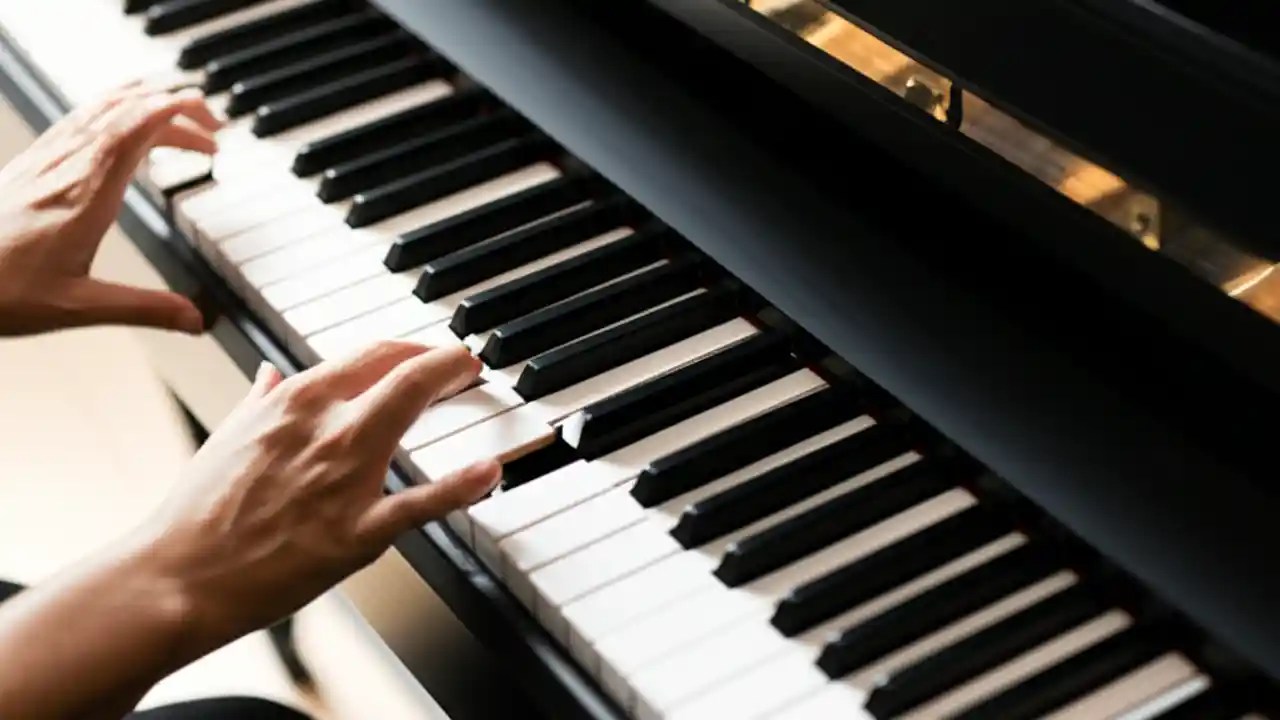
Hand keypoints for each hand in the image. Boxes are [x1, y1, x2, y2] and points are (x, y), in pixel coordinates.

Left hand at [0, 80, 220, 336]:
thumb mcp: (79, 307)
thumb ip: (144, 309)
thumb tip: (195, 318)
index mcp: (85, 196)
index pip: (135, 130)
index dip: (175, 113)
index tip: (210, 122)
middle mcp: (65, 168)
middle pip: (126, 110)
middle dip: (175, 106)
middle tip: (212, 127)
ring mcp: (45, 160)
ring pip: (101, 107)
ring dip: (145, 102)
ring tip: (179, 113)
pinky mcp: (31, 164)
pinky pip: (78, 118)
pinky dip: (113, 109)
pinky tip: (120, 120)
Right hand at [142, 341, 500, 649]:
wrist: (176, 578)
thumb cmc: (197, 514)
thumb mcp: (226, 439)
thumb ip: (260, 402)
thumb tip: (270, 372)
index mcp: (292, 402)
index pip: (369, 354)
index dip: (410, 349)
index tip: (429, 353)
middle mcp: (322, 427)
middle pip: (400, 371)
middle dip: (444, 360)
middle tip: (467, 364)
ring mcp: (342, 477)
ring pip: (408, 413)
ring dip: (450, 390)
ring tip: (477, 388)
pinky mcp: (355, 532)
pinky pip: (418, 502)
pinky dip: (460, 484)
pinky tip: (490, 470)